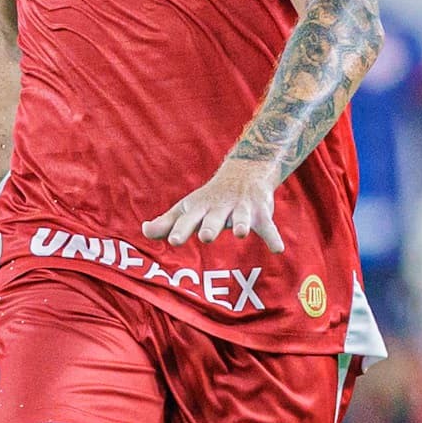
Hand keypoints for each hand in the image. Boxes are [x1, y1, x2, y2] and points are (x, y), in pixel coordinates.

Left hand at [142, 161, 284, 253]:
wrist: (245, 172)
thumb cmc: (209, 199)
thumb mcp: (187, 209)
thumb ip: (166, 223)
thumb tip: (143, 231)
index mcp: (199, 209)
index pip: (187, 220)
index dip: (180, 230)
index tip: (175, 240)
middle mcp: (219, 208)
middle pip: (214, 218)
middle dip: (210, 226)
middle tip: (206, 236)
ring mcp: (241, 209)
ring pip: (241, 217)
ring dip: (241, 223)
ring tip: (240, 233)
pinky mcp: (260, 213)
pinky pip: (268, 226)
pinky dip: (273, 236)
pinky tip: (278, 250)